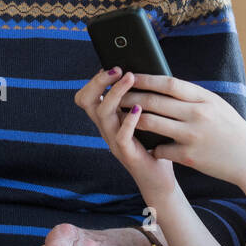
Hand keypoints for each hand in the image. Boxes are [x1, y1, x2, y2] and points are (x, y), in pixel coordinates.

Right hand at [75, 67, 176, 196]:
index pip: (86, 97)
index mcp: (108, 119)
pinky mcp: (126, 154)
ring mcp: (113, 142)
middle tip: (116, 69)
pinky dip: (129, 120)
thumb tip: (144, 70)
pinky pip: (120, 136)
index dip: (94, 81)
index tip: (110, 66)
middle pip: (87, 101)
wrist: (158, 179)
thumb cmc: (153, 143)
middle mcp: (105, 129)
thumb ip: (137, 99)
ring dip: (115, 93)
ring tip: (129, 78)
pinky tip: (139, 109)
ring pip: (103, 114)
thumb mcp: (142, 117)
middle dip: (98, 82)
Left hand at [113, 72, 245, 188]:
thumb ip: (194, 98)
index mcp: (204, 98)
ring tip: (124, 117)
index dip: (146, 78)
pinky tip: (146, 145)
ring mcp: (192, 136)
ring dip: (134, 120)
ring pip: (151, 123)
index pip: (168, 83)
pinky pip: (160, 148)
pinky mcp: (189, 157)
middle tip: (118, 96)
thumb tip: (167, 86)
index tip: (130, 75)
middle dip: (133, 97)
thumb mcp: (217, 107)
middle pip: (155, 101)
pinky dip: (151, 146)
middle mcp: (197, 114)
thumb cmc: (232, 131)